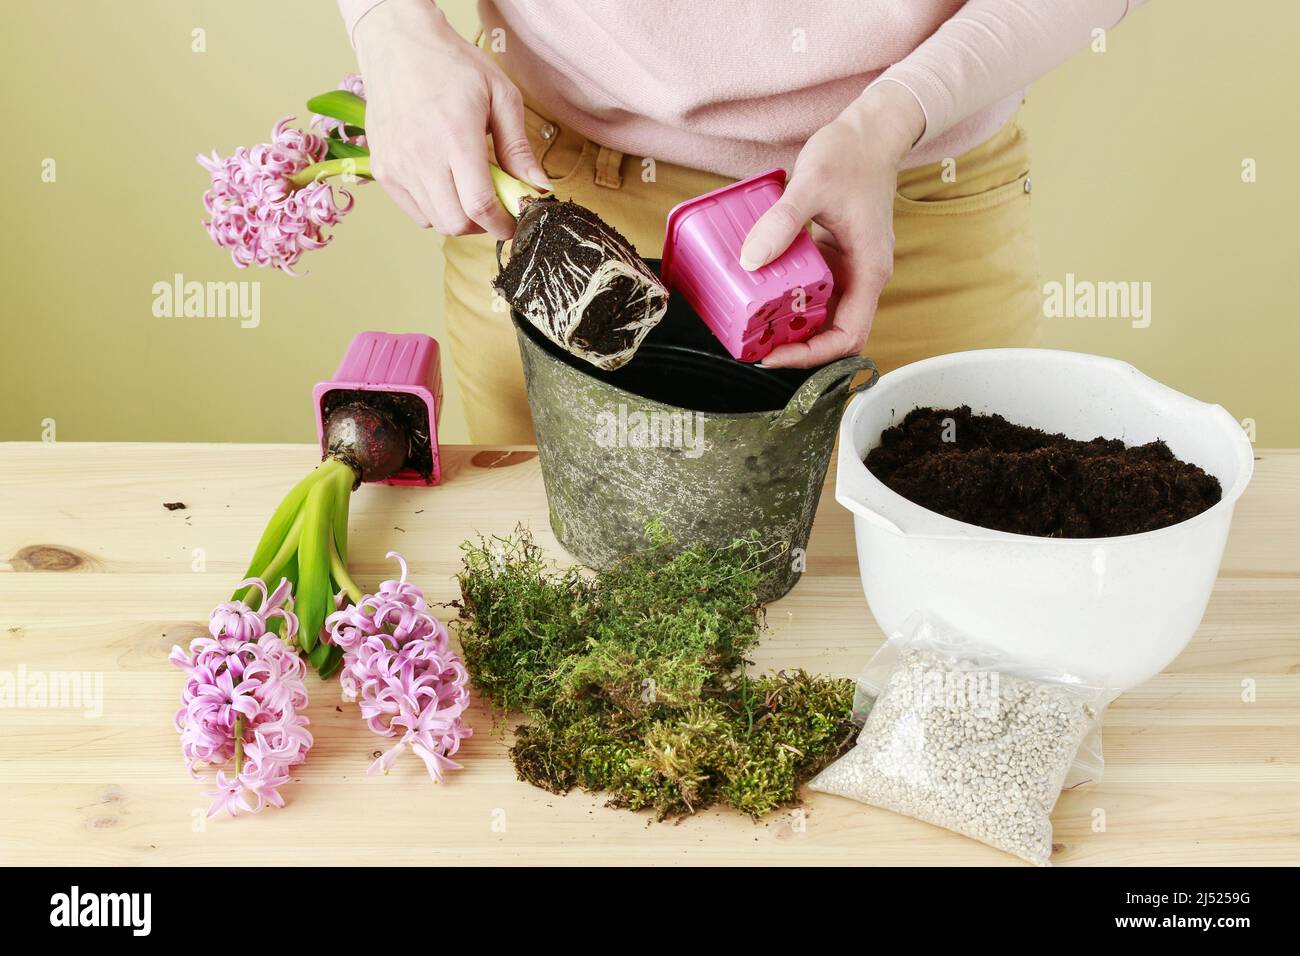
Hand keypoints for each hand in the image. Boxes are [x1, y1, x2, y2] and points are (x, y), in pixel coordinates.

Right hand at [353, 0, 549, 236]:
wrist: (398, 45)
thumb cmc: (452, 65)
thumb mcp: (500, 96)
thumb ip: (518, 147)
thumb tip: (538, 188)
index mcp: (455, 136)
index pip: (479, 205)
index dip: (502, 224)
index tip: (513, 222)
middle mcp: (421, 155)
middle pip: (455, 223)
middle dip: (482, 225)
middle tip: (493, 205)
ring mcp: (397, 165)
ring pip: (434, 221)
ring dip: (458, 217)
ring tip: (468, 189)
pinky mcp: (381, 168)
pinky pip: (413, 211)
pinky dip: (434, 209)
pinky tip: (444, 184)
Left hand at [739, 82, 924, 367]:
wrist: (871, 132)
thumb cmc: (851, 154)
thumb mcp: (811, 184)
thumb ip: (781, 223)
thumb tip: (750, 260)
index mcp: (868, 270)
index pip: (846, 336)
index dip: (811, 355)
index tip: (772, 355)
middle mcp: (863, 277)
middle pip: (834, 336)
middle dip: (797, 348)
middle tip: (753, 346)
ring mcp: (849, 269)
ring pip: (824, 317)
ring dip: (792, 328)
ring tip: (751, 328)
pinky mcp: (835, 259)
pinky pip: (814, 292)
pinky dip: (789, 300)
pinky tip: (760, 295)